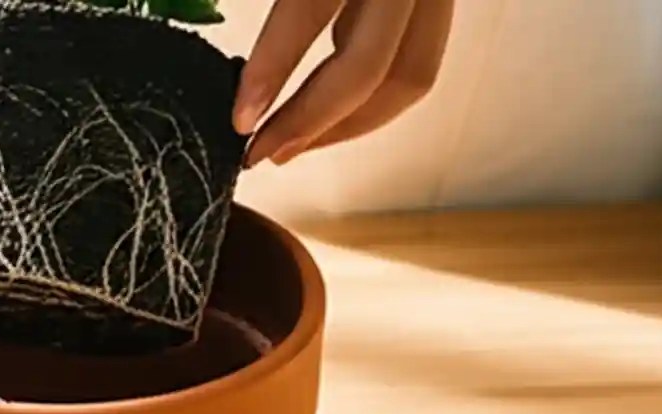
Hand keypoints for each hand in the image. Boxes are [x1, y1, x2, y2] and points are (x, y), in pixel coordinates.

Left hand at [234, 0, 453, 166]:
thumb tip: (222, 53)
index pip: (310, 8)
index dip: (271, 68)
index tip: (241, 119)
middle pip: (374, 67)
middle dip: (313, 123)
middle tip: (264, 150)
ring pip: (410, 76)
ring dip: (348, 124)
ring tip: (294, 143)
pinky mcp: (440, 4)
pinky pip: (418, 60)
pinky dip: (373, 98)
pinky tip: (329, 111)